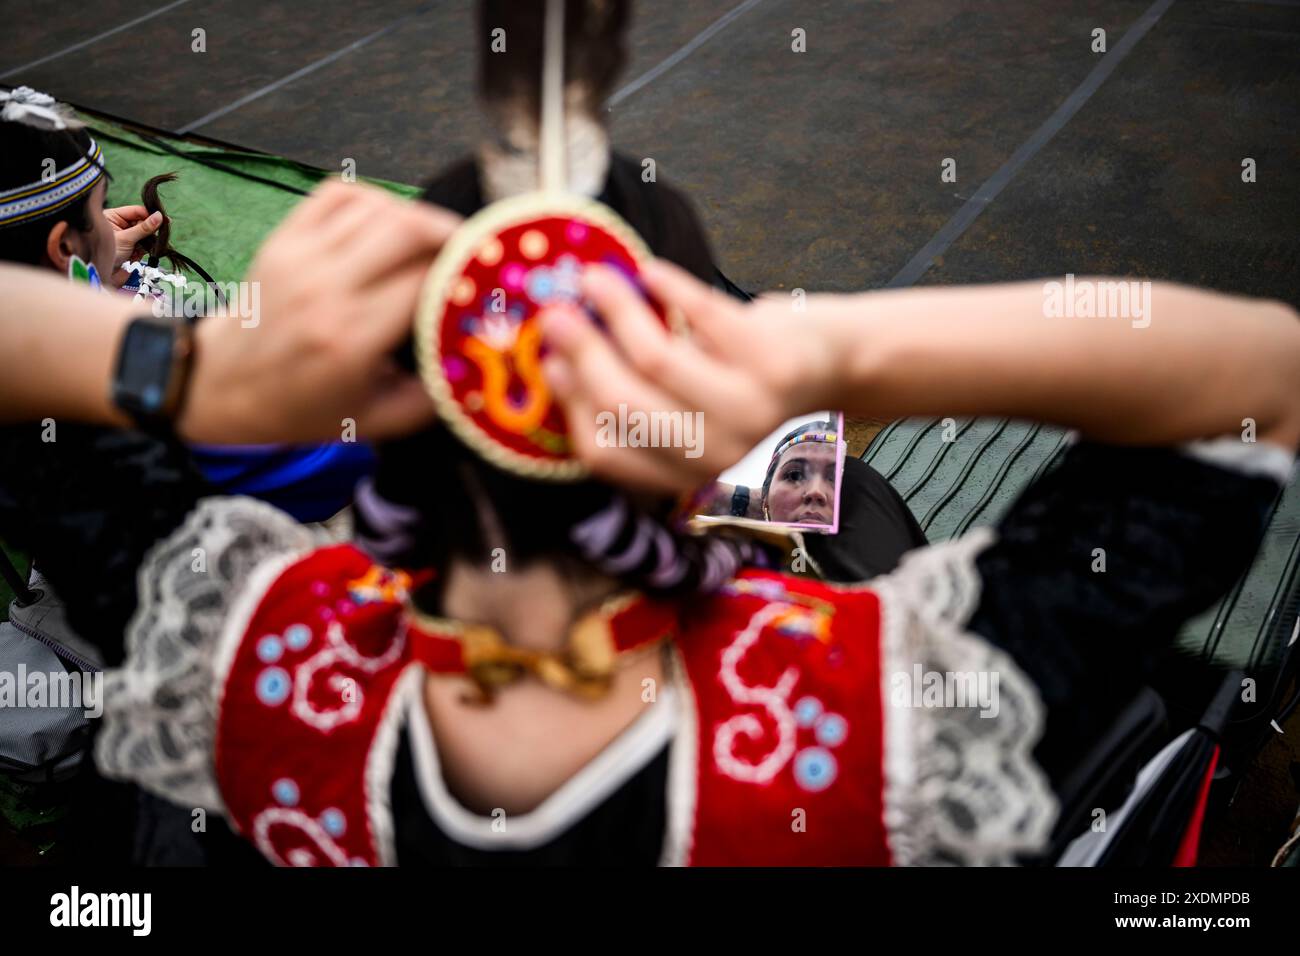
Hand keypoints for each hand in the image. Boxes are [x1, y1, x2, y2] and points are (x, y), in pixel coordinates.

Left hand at [104, 205, 164, 284]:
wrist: (100, 274)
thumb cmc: (107, 253)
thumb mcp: (126, 239)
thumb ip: (144, 228)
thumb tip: (159, 216)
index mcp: (114, 216)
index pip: (136, 211)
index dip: (150, 215)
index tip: (163, 220)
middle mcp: (120, 224)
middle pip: (142, 222)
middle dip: (148, 232)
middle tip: (153, 238)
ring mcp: (126, 235)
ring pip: (144, 234)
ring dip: (146, 242)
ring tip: (141, 250)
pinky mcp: (130, 245)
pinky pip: (142, 244)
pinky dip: (143, 250)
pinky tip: (136, 255)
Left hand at [178, 181, 460, 443]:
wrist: (221, 385)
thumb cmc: (303, 408)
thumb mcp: (377, 420)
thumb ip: (432, 395)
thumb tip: (479, 357)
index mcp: (350, 338)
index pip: (424, 281)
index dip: (463, 275)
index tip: (488, 282)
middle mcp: (325, 289)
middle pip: (406, 228)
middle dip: (451, 232)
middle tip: (473, 248)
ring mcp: (300, 257)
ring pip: (378, 205)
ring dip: (417, 216)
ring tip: (435, 239)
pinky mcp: (284, 237)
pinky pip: (340, 193)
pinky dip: (376, 199)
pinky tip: (389, 223)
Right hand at [541, 260, 836, 491]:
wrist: (829, 366)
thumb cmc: (737, 378)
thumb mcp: (685, 403)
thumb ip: (631, 390)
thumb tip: (558, 353)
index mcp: (683, 471)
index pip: (606, 452)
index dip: (571, 406)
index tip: (549, 361)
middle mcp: (715, 454)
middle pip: (624, 403)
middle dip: (582, 351)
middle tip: (556, 311)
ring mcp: (748, 411)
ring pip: (656, 360)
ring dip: (617, 310)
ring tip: (597, 277)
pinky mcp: (773, 364)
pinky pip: (701, 316)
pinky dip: (669, 287)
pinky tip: (650, 270)